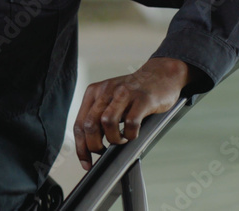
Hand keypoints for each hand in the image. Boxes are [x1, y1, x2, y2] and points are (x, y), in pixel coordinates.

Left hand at [74, 57, 190, 170]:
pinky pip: (131, 122)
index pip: (79, 124)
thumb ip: (98, 116)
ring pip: (107, 122)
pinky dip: (130, 134)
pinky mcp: (142, 99)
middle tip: (104, 151)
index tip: (85, 162)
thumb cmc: (134, 92)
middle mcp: (105, 91)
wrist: (160, 75)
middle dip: (95, 145)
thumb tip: (90, 145)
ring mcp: (124, 94)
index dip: (80, 147)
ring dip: (114, 139)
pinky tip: (133, 134)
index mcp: (93, 93)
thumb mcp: (110, 99)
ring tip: (121, 139)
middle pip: (90, 125)